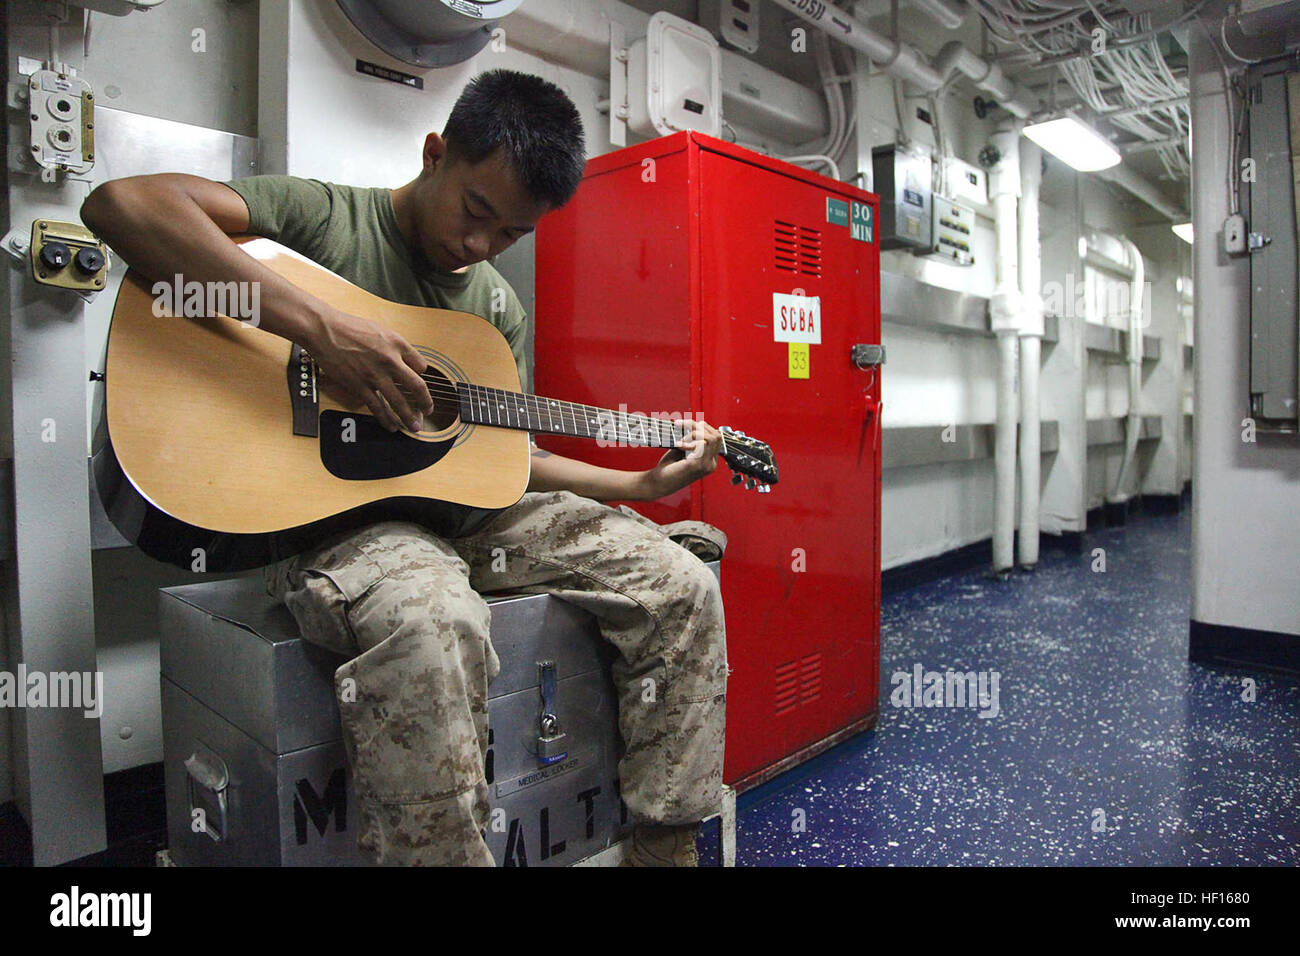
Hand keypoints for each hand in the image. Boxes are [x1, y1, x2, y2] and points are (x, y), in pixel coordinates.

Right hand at [305, 307, 431, 431]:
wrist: (324, 330)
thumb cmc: (348, 327)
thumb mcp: (379, 329)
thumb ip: (392, 345)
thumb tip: (400, 359)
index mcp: (397, 343)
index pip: (421, 365)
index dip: (422, 376)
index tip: (419, 383)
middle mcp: (390, 360)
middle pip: (417, 387)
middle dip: (425, 402)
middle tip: (428, 411)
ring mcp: (376, 375)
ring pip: (399, 402)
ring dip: (408, 417)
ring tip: (414, 426)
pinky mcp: (360, 386)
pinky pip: (377, 407)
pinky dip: (386, 419)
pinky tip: (391, 425)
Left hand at [638, 419, 723, 498]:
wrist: (657, 483)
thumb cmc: (668, 467)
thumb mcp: (684, 450)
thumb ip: (692, 440)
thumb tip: (695, 423)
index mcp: (710, 461)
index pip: (716, 438)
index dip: (702, 428)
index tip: (685, 424)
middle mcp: (711, 464)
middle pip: (716, 436)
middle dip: (699, 426)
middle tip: (681, 425)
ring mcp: (706, 466)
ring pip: (711, 438)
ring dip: (695, 431)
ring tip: (681, 438)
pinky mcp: (697, 465)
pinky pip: (701, 444)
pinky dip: (689, 440)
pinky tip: (678, 444)